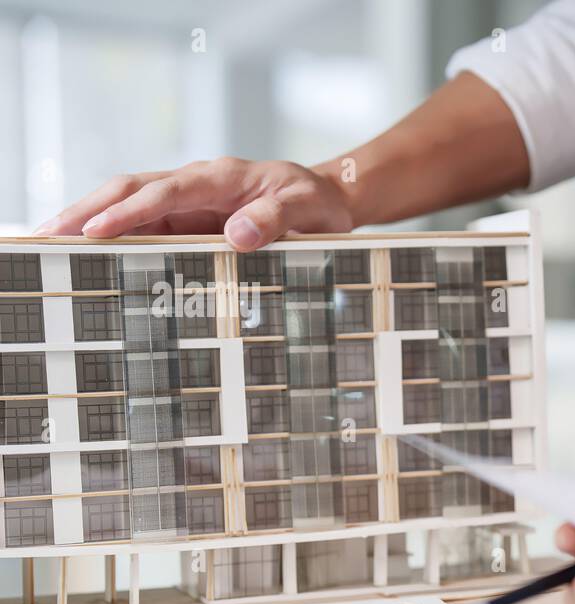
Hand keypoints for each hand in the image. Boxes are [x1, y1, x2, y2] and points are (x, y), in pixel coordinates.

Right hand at [35, 158, 353, 250]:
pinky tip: (89, 254)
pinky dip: (114, 236)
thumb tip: (238, 235)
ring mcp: (189, 202)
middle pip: (130, 190)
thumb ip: (276, 219)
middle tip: (47, 235)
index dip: (130, 212)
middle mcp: (196, 185)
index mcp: (221, 177)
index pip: (165, 192)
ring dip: (90, 222)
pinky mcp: (188, 219)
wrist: (326, 197)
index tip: (96, 231)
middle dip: (87, 211)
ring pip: (129, 205)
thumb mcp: (308, 208)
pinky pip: (145, 225)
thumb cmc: (317, 202)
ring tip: (51, 244)